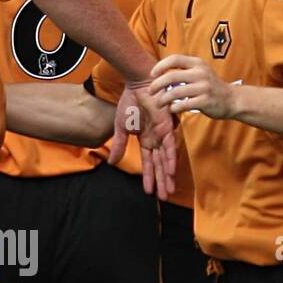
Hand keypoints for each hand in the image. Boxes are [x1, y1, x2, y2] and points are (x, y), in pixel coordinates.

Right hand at [109, 81, 176, 198]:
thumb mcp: (121, 128)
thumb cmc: (130, 102)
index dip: (148, 177)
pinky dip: (170, 159)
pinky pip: (170, 146)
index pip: (148, 163)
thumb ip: (118, 146)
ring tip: (168, 190)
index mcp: (145, 140)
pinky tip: (170, 172)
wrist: (138, 85)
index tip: (148, 192)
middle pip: (159, 166)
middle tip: (164, 197)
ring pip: (165, 160)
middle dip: (160, 182)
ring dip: (167, 175)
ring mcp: (162, 135)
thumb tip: (111, 163)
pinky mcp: (167, 127)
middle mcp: (155, 140)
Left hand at [150, 54, 238, 119]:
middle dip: (156, 85)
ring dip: (162, 99)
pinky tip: (172, 109)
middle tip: (150, 91)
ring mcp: (203, 87)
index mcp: (197, 63)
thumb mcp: (200, 72)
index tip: (152, 75)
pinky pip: (182, 105)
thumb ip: (184, 71)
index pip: (174, 59)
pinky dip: (173, 108)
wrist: (232, 99)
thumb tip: (160, 74)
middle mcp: (200, 73)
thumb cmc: (210, 86)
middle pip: (171, 76)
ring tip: (159, 103)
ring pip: (174, 93)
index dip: (160, 66)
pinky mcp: (205, 101)